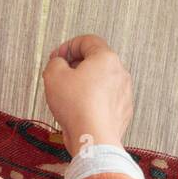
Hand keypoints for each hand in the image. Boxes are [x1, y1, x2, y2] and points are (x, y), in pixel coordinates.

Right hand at [41, 34, 132, 155]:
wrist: (93, 138)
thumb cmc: (77, 107)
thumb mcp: (53, 75)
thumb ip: (55, 62)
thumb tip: (58, 64)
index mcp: (106, 58)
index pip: (87, 41)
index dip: (67, 47)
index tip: (57, 57)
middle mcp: (120, 73)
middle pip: (96, 61)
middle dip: (76, 66)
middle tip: (61, 76)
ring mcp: (124, 93)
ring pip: (102, 81)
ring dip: (86, 84)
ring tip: (70, 96)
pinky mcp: (123, 111)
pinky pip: (106, 100)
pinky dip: (94, 101)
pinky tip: (81, 110)